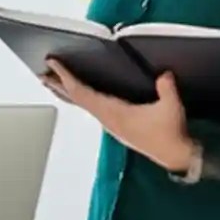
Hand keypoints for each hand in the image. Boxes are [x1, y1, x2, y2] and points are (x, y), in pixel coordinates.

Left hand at [44, 59, 195, 171]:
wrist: (175, 155)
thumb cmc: (170, 133)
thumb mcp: (171, 107)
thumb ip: (166, 87)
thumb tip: (163, 74)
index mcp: (114, 113)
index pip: (83, 93)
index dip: (67, 77)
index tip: (53, 64)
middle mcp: (108, 119)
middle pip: (77, 99)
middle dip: (59, 85)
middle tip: (43, 72)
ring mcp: (111, 124)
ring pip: (83, 104)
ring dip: (68, 92)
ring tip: (55, 81)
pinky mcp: (117, 125)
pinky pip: (93, 108)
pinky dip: (82, 97)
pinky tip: (83, 95)